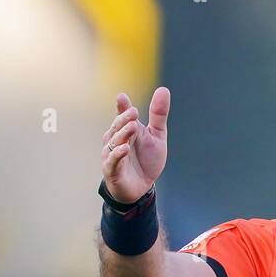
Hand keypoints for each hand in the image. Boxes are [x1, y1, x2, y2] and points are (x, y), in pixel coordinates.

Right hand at [101, 88, 170, 203]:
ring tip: (132, 127)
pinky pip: (112, 161)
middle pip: (118, 127)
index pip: (122, 115)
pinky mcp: (112, 170)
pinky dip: (117, 154)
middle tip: (134, 113)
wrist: (142, 187)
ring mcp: (112, 155)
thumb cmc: (146, 160)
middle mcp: (116, 140)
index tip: (122, 98)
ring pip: (114, 142)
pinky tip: (124, 148)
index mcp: (126, 130)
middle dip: (124, 119)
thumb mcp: (156, 136)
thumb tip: (163, 89)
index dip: (122, 107)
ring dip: (122, 134)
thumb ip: (158, 115)